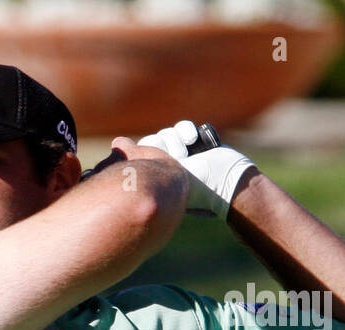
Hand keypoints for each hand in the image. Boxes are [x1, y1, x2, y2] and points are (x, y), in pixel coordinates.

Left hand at [138, 120, 254, 218]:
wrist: (228, 182)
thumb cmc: (196, 188)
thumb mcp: (167, 178)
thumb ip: (144, 163)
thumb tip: (116, 142)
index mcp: (156, 176)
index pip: (139, 154)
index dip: (148, 151)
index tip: (162, 159)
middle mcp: (166, 163)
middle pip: (153, 141)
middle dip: (165, 146)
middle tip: (180, 158)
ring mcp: (181, 151)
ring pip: (167, 133)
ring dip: (177, 141)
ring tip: (188, 153)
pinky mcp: (195, 141)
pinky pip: (181, 126)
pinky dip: (186, 131)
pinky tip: (193, 141)